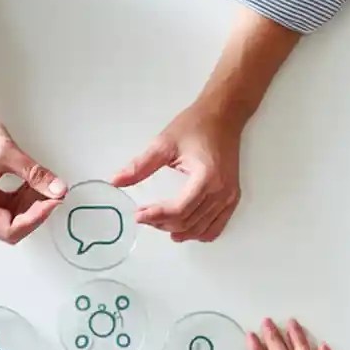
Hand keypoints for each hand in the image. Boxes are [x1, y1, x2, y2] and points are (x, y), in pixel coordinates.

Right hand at [0, 110, 65, 243]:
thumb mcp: (9, 153)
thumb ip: (35, 175)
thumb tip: (58, 190)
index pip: (8, 229)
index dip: (35, 218)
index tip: (53, 202)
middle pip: (9, 227)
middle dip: (34, 213)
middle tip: (53, 196)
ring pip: (9, 218)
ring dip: (29, 206)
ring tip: (43, 187)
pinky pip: (5, 206)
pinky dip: (21, 199)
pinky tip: (31, 185)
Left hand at [111, 100, 243, 242]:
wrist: (223, 116)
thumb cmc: (197, 125)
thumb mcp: (164, 143)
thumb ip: (140, 166)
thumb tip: (116, 181)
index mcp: (206, 176)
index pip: (179, 209)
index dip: (156, 216)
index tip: (138, 215)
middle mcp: (222, 190)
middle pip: (188, 222)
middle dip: (162, 223)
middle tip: (144, 215)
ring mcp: (229, 196)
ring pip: (201, 230)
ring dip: (178, 230)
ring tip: (159, 222)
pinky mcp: (232, 197)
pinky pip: (216, 227)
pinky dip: (199, 233)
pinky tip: (184, 229)